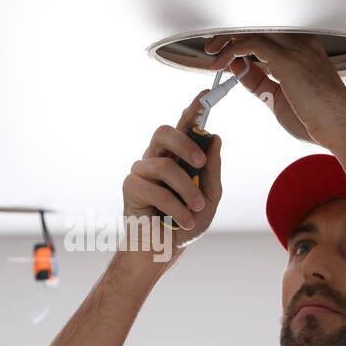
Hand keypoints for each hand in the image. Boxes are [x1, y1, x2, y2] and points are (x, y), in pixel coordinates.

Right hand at [122, 89, 222, 251]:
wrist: (163, 251)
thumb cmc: (185, 223)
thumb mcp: (209, 198)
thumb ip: (212, 170)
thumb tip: (215, 138)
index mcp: (176, 157)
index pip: (183, 127)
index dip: (192, 109)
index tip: (205, 93)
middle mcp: (157, 158)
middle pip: (165, 131)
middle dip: (185, 142)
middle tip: (200, 163)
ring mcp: (141, 170)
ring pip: (165, 165)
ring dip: (186, 190)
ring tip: (195, 210)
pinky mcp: (131, 187)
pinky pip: (155, 188)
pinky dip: (175, 207)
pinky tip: (184, 220)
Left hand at [203, 33, 345, 146]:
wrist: (342, 130)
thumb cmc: (319, 119)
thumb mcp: (279, 97)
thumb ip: (260, 81)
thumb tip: (239, 70)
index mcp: (304, 50)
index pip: (267, 35)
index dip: (242, 40)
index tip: (223, 51)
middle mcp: (301, 43)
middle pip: (259, 26)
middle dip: (231, 34)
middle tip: (212, 47)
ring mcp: (297, 49)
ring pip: (253, 29)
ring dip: (227, 39)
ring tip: (211, 53)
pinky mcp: (288, 60)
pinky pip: (251, 44)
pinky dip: (231, 51)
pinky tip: (222, 63)